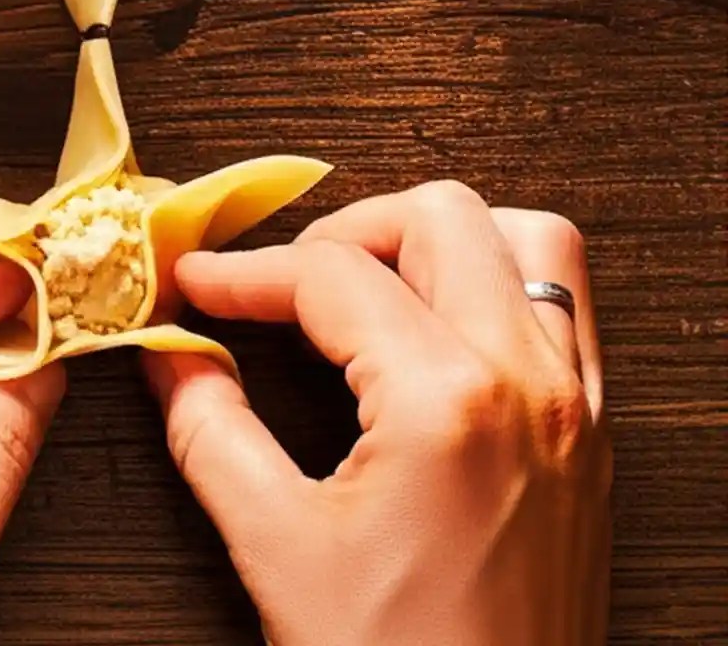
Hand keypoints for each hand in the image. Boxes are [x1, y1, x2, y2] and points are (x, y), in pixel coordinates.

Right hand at [143, 181, 610, 644]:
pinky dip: (497, 284)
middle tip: (278, 284)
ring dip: (436, 241)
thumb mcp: (276, 545)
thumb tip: (175, 359)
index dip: (245, 271)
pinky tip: (437, 330)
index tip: (197, 284)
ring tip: (366, 288)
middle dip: (342, 231)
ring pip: (525, 240)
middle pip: (440, 217)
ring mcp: (572, 407)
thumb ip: (210, 431)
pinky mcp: (589, 437)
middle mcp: (527, 384)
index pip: (331, 275)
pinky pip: (563, 308)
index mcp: (446, 402)